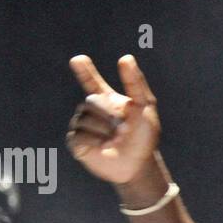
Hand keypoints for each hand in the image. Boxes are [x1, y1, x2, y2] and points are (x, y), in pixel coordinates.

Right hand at [66, 54, 160, 184]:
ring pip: (85, 119)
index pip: (92, 83)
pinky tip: (103, 148)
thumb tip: (125, 57)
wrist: (138, 165)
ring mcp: (82, 126)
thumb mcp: (145, 107)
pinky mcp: (77, 143)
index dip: (85, 71)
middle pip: (91, 101)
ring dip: (104, 130)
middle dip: (109, 114)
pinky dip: (94, 142)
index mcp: (107, 101)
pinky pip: (79, 136)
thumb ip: (135, 83)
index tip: (78, 60)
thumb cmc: (143, 137)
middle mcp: (92, 111)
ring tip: (114, 140)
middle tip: (122, 129)